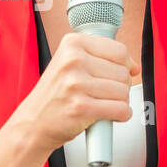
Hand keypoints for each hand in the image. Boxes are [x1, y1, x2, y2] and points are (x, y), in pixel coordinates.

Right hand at [8, 32, 140, 157]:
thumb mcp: (70, 64)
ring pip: (123, 92)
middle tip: (103, 94)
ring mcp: (76, 84)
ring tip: (102, 104)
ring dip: (119, 102)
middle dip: (120, 86)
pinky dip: (121, 115)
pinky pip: (121, 109)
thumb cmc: (54, 95)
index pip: (119, 50)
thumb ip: (100, 58)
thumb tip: (134, 66)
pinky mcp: (81, 108)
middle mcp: (73, 61)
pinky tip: (109, 116)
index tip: (119, 73)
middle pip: (123, 72)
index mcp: (72, 44)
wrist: (33, 122)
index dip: (125, 65)